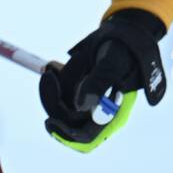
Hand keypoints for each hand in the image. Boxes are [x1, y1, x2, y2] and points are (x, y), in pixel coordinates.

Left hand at [39, 9, 165, 152]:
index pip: (86, 137)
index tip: (49, 122)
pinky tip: (54, 66)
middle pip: (67, 123)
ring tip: (53, 67)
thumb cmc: (123, 50)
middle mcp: (98, 113)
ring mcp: (87, 103)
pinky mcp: (78, 92)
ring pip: (60, 109)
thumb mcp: (111, 64)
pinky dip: (54, 83)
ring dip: (51, 91)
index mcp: (112, 114)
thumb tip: (80, 106)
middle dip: (54, 104)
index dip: (66, 134)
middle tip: (49, 78)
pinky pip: (58, 95)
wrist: (120, 35)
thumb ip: (97, 84)